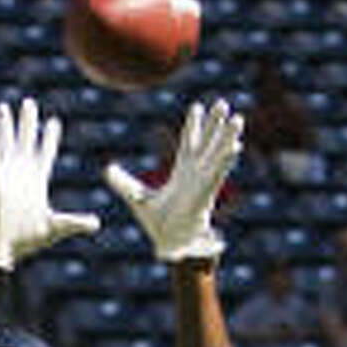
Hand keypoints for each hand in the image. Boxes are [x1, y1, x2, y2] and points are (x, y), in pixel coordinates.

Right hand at [0, 98, 99, 270]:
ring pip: (6, 145)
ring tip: (3, 107)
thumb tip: (97, 224)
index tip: (54, 122)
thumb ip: (76, 222)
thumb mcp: (56, 228)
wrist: (2, 250)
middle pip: (25, 142)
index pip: (45, 154)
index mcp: (36, 183)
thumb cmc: (24, 241)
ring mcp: (6, 177)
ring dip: (5, 127)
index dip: (49, 138)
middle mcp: (20, 175)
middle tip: (29, 103)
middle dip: (28, 123)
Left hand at [104, 99, 242, 261]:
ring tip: (238, 117)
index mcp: (181, 173)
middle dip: (215, 124)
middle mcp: (195, 174)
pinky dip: (226, 160)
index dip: (193, 125)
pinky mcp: (205, 195)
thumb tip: (107, 170)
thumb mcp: (137, 197)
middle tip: (223, 102)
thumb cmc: (158, 223)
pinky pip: (218, 174)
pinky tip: (236, 146)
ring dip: (228, 136)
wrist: (167, 244)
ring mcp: (202, 183)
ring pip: (217, 154)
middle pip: (207, 143)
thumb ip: (123, 183)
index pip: (188, 143)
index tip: (197, 106)